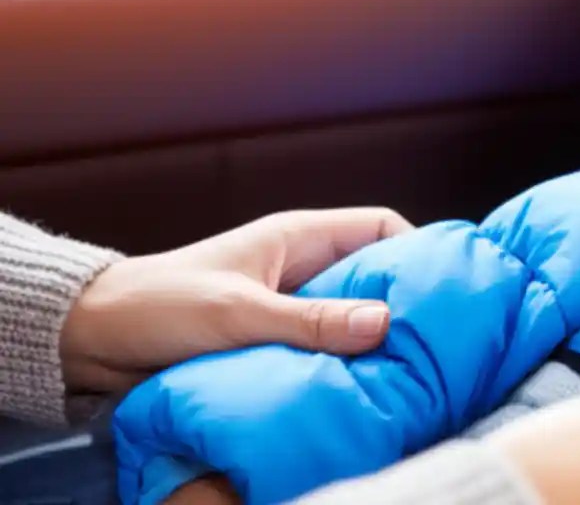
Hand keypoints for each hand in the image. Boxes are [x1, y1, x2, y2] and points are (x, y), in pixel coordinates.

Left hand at [60, 207, 412, 393]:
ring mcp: (289, 306)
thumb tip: (384, 324)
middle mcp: (302, 268)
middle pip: (375, 277)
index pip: (381, 227)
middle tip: (438, 339)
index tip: (446, 284)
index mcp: (300, 237)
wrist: (93, 339)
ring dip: (371, 343)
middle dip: (404, 304)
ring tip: (407, 371)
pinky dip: (342, 366)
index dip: (418, 249)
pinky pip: (323, 350)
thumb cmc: (160, 305)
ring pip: (350, 318)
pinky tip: (360, 390)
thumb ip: (309, 320)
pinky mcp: (273, 342)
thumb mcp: (239, 311)